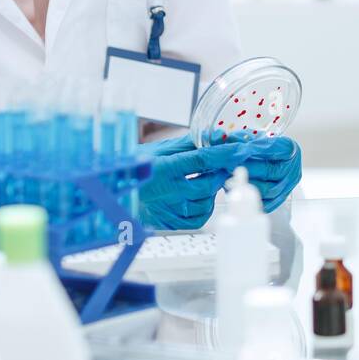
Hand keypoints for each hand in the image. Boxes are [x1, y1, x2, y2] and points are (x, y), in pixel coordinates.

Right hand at [137, 133, 303, 228]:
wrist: (115, 194)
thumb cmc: (137, 169)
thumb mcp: (160, 149)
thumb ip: (190, 143)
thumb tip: (218, 135)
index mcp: (163, 168)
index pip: (202, 160)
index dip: (225, 154)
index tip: (243, 149)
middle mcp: (166, 191)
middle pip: (208, 183)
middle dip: (220, 174)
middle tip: (223, 166)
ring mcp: (167, 210)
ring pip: (205, 203)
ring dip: (210, 191)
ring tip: (201, 180)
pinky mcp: (170, 224)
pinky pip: (198, 218)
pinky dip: (203, 207)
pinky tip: (195, 197)